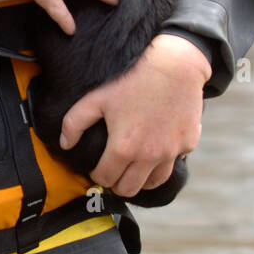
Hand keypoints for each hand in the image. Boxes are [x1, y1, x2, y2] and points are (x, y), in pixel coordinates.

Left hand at [59, 34, 211, 195]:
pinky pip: (173, 161)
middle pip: (128, 189)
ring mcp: (171, 152)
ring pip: (153, 182)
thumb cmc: (133, 78)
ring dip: (141, 178)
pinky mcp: (188, 144)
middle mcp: (149, 156)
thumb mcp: (97, 97)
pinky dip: (163, 159)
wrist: (175, 63)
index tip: (98, 168)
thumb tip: (65, 145)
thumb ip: (74, 123)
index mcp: (123, 147)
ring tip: (134, 166)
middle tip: (114, 171)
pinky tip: (156, 146)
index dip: (97, 175)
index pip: (105, 179)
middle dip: (117, 183)